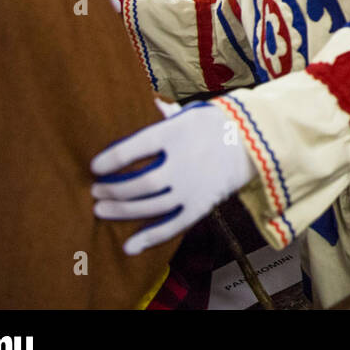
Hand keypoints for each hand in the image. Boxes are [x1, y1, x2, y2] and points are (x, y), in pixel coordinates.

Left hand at [91, 100, 255, 255]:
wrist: (255, 141)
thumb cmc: (217, 124)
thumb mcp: (191, 113)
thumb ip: (166, 116)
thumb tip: (151, 104)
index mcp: (174, 134)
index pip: (130, 150)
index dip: (108, 161)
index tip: (94, 167)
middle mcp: (182, 162)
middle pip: (137, 183)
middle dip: (111, 190)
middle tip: (95, 191)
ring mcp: (192, 187)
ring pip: (149, 206)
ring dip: (121, 211)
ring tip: (101, 210)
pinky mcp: (201, 206)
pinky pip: (172, 226)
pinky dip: (149, 238)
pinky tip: (128, 246)